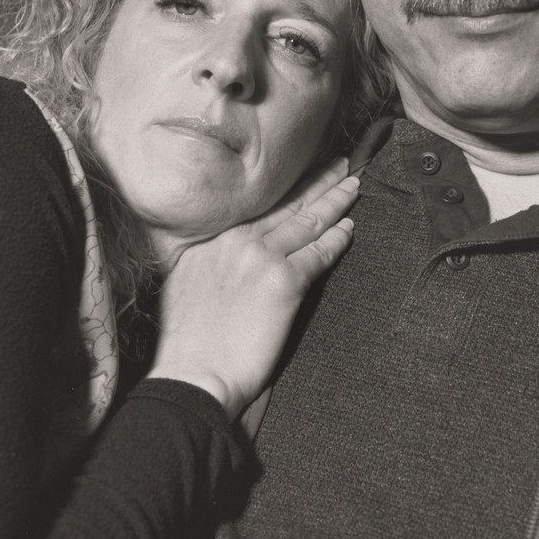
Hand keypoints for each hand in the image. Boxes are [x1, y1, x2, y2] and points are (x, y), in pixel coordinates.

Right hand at [146, 159, 359, 419]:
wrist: (193, 376)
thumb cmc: (189, 344)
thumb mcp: (186, 286)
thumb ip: (209, 261)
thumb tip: (228, 254)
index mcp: (211, 241)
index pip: (258, 206)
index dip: (285, 187)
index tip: (302, 172)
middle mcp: (235, 240)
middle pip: (286, 204)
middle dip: (317, 181)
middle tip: (340, 162)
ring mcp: (260, 258)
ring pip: (307, 221)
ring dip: (335, 200)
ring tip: (353, 184)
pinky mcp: (284, 282)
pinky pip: (320, 253)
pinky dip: (338, 238)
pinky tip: (350, 226)